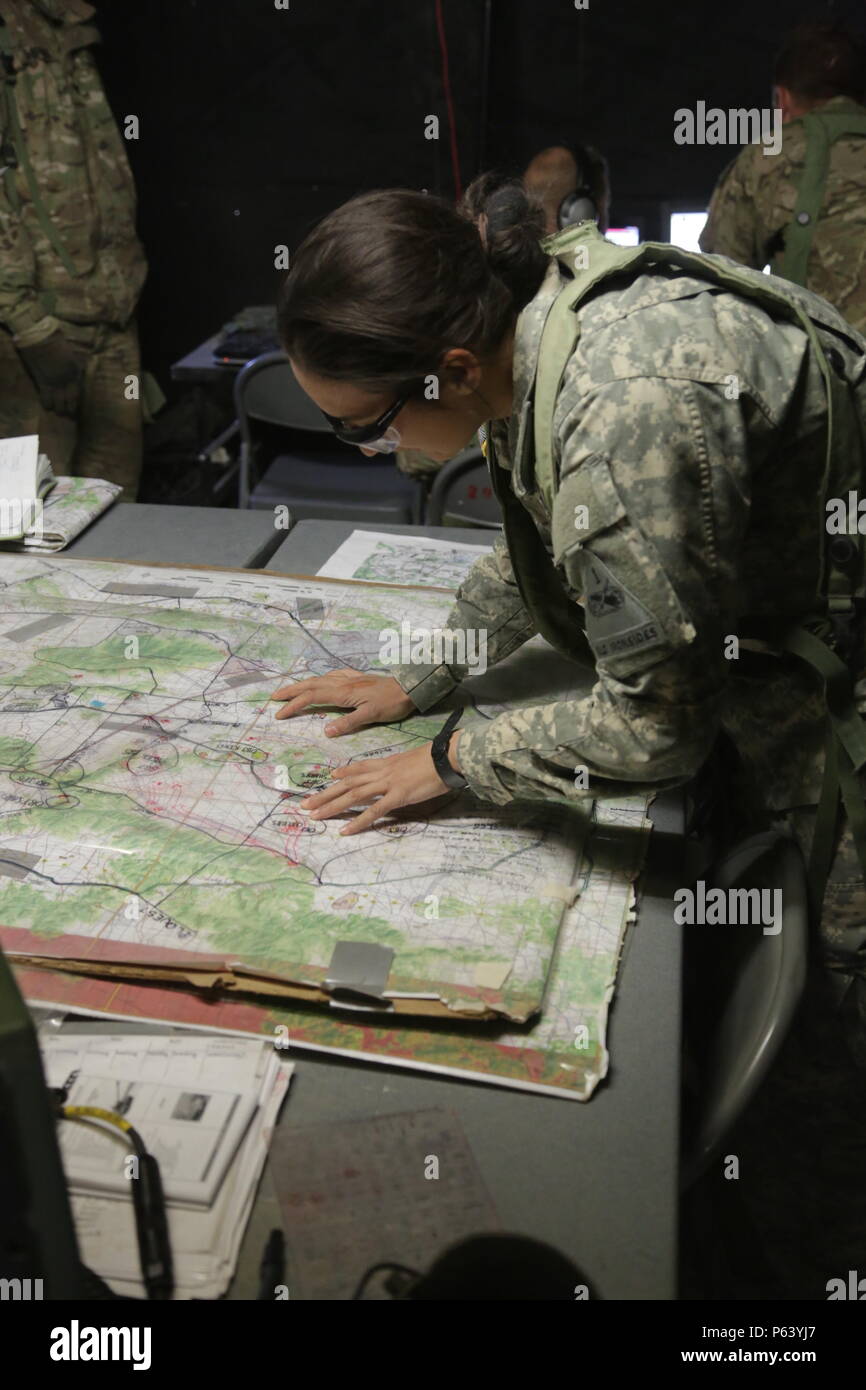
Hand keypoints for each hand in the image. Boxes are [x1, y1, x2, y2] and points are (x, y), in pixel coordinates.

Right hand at [18, 330, 86, 415]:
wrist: (40, 338)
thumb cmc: (56, 341)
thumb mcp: (72, 353)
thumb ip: (77, 364)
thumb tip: (83, 371)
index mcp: (75, 372)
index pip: (78, 392)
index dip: (76, 401)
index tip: (76, 406)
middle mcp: (67, 380)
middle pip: (70, 399)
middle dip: (70, 408)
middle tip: (69, 414)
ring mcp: (54, 383)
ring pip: (58, 402)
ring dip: (59, 408)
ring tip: (59, 412)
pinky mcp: (42, 382)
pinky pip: (45, 397)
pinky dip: (47, 403)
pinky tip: (48, 407)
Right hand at [270, 667, 415, 735]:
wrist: (411, 688)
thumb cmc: (392, 703)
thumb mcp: (371, 715)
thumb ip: (348, 723)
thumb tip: (326, 730)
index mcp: (344, 692)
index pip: (312, 697)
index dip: (294, 705)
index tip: (279, 714)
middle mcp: (343, 682)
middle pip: (311, 684)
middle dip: (291, 691)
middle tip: (273, 697)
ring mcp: (350, 678)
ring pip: (319, 679)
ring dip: (302, 684)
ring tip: (290, 690)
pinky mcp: (357, 678)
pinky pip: (332, 675)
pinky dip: (320, 679)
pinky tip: (320, 681)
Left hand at [300, 743, 454, 834]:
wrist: (447, 756)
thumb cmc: (437, 758)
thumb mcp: (414, 760)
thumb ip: (402, 768)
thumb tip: (401, 773)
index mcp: (387, 763)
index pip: (359, 768)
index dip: (343, 773)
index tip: (329, 777)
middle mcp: (382, 772)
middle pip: (347, 783)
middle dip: (325, 793)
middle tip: (306, 804)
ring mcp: (388, 783)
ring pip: (353, 795)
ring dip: (332, 806)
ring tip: (315, 816)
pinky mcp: (398, 796)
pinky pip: (374, 811)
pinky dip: (358, 821)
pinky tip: (345, 830)